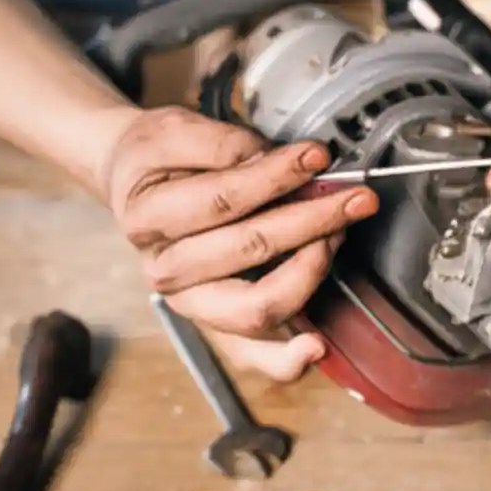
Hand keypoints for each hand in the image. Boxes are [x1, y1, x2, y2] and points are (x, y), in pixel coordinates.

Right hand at [100, 107, 378, 379]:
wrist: (135, 187)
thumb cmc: (159, 160)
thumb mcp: (173, 131)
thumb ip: (220, 144)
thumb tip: (273, 161)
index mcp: (148, 219)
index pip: (224, 200)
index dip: (276, 176)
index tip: (317, 156)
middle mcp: (168, 271)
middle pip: (251, 250)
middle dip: (313, 219)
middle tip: (354, 196)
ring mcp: (195, 305)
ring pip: (257, 305)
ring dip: (311, 268)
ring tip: (338, 234)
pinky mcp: (220, 326)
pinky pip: (252, 355)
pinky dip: (285, 359)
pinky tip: (316, 346)